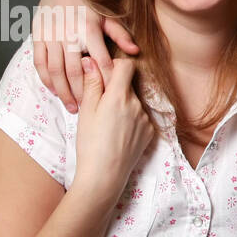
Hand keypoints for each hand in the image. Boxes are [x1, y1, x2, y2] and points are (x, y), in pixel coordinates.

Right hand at [32, 0, 138, 111]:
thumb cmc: (88, 8)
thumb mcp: (107, 17)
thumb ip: (120, 35)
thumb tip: (135, 51)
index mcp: (88, 29)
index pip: (100, 60)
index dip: (105, 80)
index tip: (110, 97)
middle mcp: (68, 33)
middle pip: (74, 71)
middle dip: (82, 93)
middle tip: (88, 109)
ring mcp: (50, 36)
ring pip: (55, 70)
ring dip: (63, 92)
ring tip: (72, 107)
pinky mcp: (37, 38)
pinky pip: (40, 64)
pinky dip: (46, 80)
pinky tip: (55, 92)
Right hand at [73, 56, 154, 206]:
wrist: (105, 175)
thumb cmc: (90, 143)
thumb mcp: (86, 111)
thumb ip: (92, 84)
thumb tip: (91, 61)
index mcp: (119, 96)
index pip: (126, 65)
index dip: (114, 66)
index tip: (104, 74)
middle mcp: (137, 104)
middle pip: (128, 85)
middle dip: (115, 89)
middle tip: (99, 104)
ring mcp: (146, 118)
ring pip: (134, 102)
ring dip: (123, 105)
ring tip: (108, 124)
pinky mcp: (150, 131)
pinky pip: (140, 117)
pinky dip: (131, 119)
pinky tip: (118, 133)